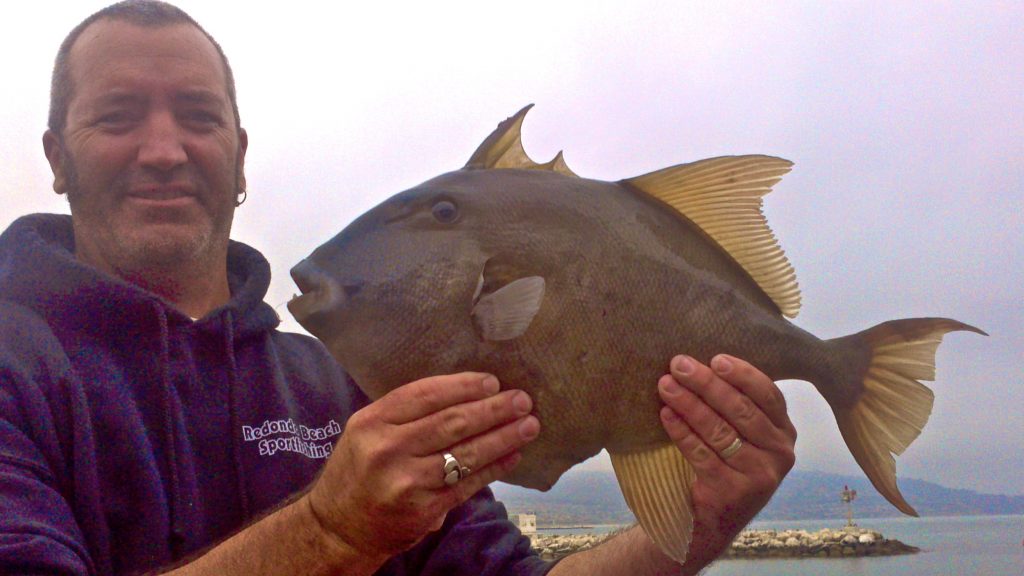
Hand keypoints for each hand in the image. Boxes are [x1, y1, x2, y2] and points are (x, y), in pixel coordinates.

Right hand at [304, 372, 539, 558]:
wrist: (338, 527)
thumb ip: (405, 413)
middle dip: (493, 409)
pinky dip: (494, 468)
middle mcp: (388, 449)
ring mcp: (407, 482)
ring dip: (503, 437)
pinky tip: (512, 455)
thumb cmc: (358, 470)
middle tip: (522, 399)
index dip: (463, 386)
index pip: (425, 394)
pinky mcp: (424, 509)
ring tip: (529, 425)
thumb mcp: (367, 431)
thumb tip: (466, 394)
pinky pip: (468, 483)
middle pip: (452, 422)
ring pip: (466, 453)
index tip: (492, 381)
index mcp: (372, 421)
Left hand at [658, 354, 796, 567]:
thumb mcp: (743, 435)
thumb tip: (701, 360)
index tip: (715, 358)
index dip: (742, 374)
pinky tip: (666, 415)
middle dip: (706, 383)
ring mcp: (759, 475)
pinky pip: (702, 454)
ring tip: (666, 385)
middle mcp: (780, 453)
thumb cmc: (725, 462)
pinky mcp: (734, 492)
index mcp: (784, 432)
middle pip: (741, 410)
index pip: (768, 395)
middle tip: (679, 364)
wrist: (712, 519)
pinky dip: (681, 431)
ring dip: (689, 403)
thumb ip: (736, 404)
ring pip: (720, 430)